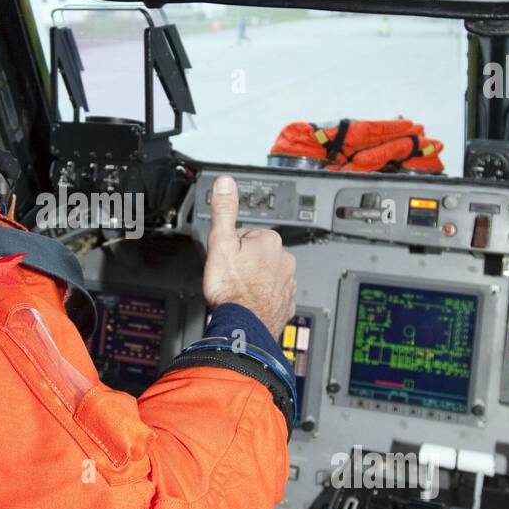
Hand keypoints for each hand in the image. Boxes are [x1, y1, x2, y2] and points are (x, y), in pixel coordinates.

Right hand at [202, 176, 296, 338]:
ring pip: (267, 274)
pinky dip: (262, 297)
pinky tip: (249, 302)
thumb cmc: (231, 289)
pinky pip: (273, 294)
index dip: (232, 247)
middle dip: (245, 263)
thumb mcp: (220, 243)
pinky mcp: (287, 302)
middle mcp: (285, 259)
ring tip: (238, 290)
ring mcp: (288, 282)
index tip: (226, 259)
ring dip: (254, 280)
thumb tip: (225, 183)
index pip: (247, 235)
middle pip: (258, 254)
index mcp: (269, 241)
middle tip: (231, 276)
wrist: (243, 326)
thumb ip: (224, 211)